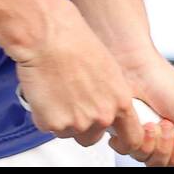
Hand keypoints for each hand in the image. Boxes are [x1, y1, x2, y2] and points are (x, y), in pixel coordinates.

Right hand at [12, 0, 145, 153]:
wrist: (46, 35)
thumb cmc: (72, 40)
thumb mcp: (106, 67)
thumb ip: (109, 93)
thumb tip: (103, 101)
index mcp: (120, 101)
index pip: (132, 138)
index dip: (120, 138)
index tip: (113, 137)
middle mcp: (101, 116)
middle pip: (93, 137)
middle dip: (81, 124)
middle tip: (69, 102)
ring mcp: (77, 122)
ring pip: (67, 132)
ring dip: (60, 118)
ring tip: (53, 90)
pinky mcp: (52, 122)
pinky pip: (46, 125)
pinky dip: (41, 112)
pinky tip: (42, 91)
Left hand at [112, 44, 173, 166]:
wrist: (135, 67)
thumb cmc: (164, 81)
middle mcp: (163, 137)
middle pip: (170, 164)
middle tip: (172, 128)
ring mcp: (143, 136)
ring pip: (151, 160)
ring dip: (158, 143)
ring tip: (157, 121)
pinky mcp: (124, 132)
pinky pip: (130, 151)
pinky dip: (139, 140)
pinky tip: (143, 124)